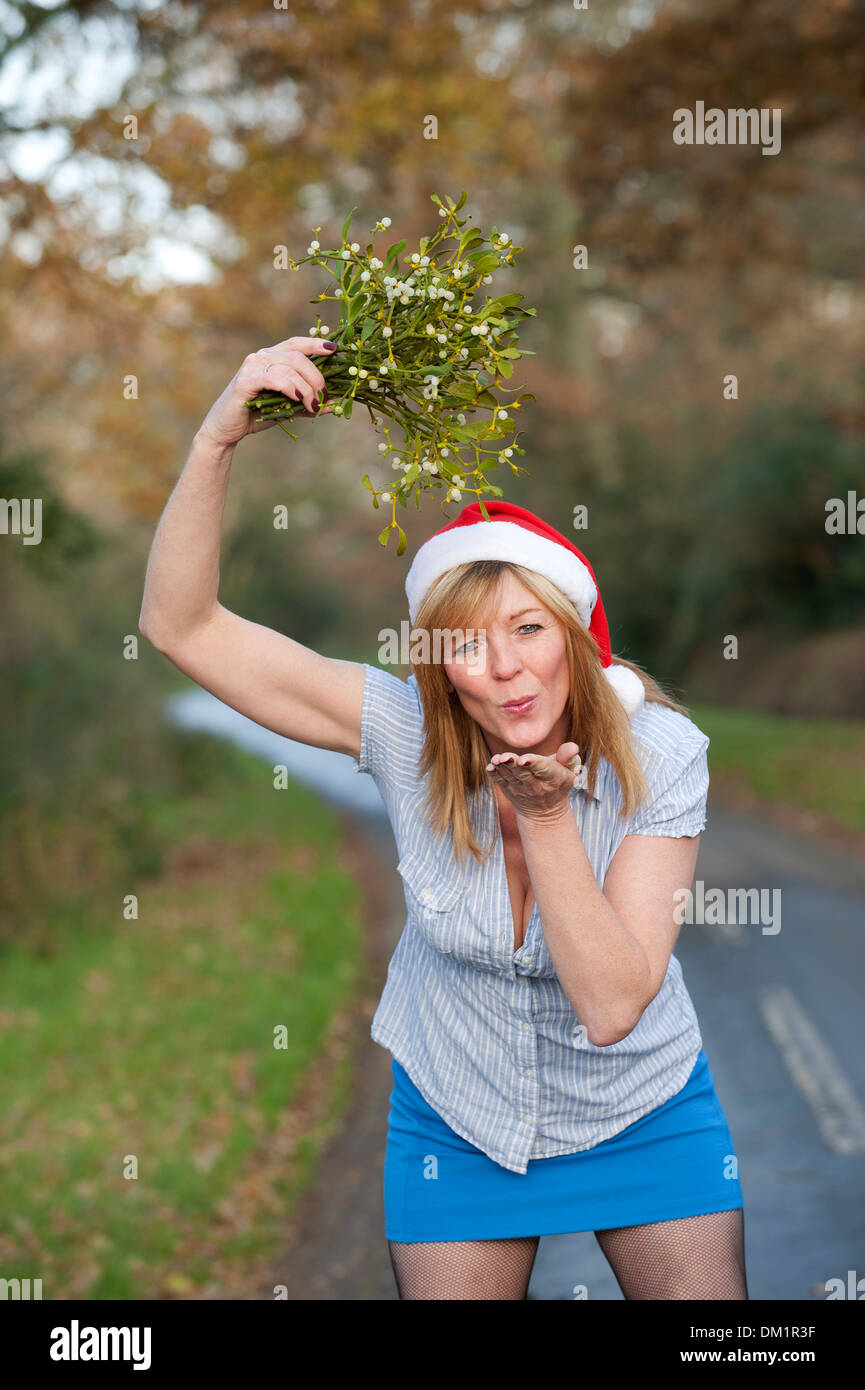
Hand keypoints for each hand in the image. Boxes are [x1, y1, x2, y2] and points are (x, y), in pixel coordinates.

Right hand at [195, 336, 338, 449]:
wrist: (226, 430)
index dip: (316, 344)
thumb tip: (333, 405)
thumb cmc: (255, 416)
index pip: (296, 344)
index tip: (335, 350)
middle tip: (324, 397)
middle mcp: (261, 357)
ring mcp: (252, 366)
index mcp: (270, 358)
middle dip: (317, 377)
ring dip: (307, 388)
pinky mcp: (245, 381)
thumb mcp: (287, 409)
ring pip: (290, 367)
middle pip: (298, 356)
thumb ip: (307, 404)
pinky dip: (291, 388)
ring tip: (313, 406)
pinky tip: (298, 399)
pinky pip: (275, 378)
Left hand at [486, 742, 581, 822]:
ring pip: (510, 776)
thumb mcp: (570, 770)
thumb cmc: (559, 782)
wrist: (544, 810)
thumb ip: (569, 757)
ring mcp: (519, 789)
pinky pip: (499, 781)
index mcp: (553, 778)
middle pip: (523, 773)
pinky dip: (494, 774)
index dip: (533, 763)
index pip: (543, 769)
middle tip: (506, 757)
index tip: (524, 760)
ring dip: (502, 768)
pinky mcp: (508, 789)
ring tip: (498, 759)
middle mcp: (535, 786)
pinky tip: (491, 767)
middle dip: (514, 764)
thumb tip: (573, 747)